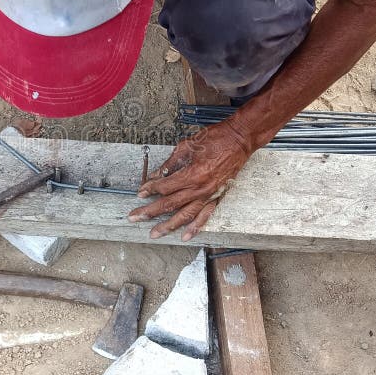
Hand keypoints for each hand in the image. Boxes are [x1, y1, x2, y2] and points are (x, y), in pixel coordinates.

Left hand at [128, 120, 252, 240]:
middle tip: (135, 218)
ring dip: (168, 225)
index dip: (150, 189)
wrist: (240, 140)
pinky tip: (185, 235)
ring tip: (154, 233)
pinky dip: (195, 227)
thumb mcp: (187, 146)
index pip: (165, 187)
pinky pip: (205, 216)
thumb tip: (156, 175)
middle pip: (170, 204)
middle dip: (150, 212)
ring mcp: (209, 195)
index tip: (140, 192)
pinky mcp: (217, 197)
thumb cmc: (215, 139)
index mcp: (192, 174)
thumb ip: (170, 164)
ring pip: (185, 215)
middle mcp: (200, 188)